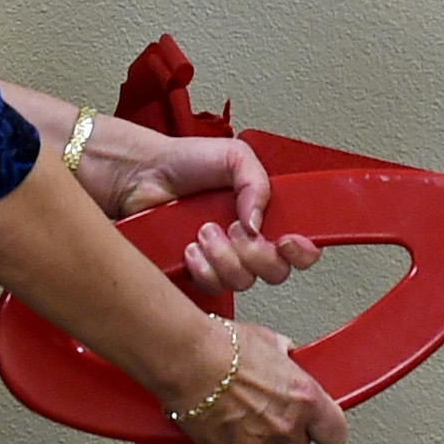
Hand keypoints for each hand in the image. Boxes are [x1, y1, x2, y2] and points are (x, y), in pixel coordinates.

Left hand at [79, 125, 325, 291]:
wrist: (142, 175)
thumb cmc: (185, 162)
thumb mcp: (234, 156)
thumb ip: (258, 184)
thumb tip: (261, 225)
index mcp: (266, 215)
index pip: (300, 248)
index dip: (302, 252)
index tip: (286, 240)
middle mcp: (249, 242)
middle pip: (276, 272)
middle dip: (257, 253)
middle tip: (236, 227)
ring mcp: (224, 260)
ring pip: (243, 281)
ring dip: (224, 256)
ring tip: (204, 229)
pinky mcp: (198, 273)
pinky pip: (212, 287)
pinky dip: (202, 267)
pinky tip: (189, 247)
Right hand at [168, 319, 349, 443]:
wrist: (188, 359)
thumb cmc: (225, 347)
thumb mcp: (270, 342)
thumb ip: (285, 358)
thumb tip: (286, 356)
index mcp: (305, 399)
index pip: (336, 434)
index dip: (327, 431)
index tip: (320, 428)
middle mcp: (285, 426)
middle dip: (290, 443)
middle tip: (277, 424)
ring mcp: (255, 443)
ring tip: (246, 425)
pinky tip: (223, 430)